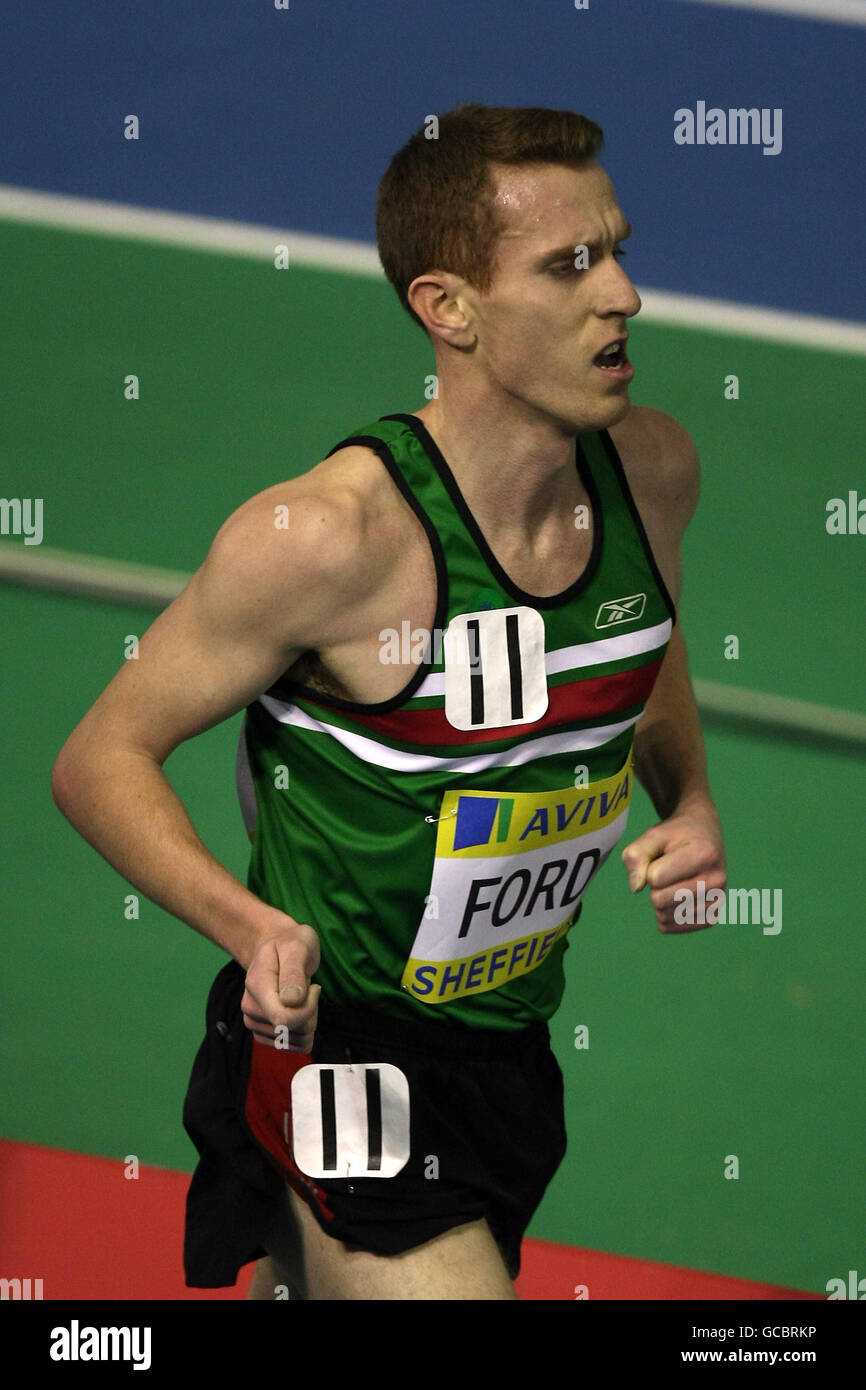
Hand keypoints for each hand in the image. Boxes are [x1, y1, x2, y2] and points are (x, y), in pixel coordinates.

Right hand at [241, 921, 320, 1049]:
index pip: (283, 1019)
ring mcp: (254, 1022)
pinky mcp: (263, 1032)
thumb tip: (292, 1001)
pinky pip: (291, 1047)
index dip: (307, 1009)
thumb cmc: (289, 944)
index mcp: (257, 986)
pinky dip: (302, 1032)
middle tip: (307, 989)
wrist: (275, 947)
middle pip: (291, 1031)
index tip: (314, 989)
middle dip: (310, 1012)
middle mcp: (250, 1008)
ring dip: (307, 1021)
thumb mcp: (297, 946)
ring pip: (293, 1041)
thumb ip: (294, 971)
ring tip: (301, 997)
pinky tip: (299, 1011)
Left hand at [620, 805, 725, 933]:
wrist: (705, 836)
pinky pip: (671, 927)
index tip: (664, 856)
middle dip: (653, 885)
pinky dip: (664, 914)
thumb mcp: (653, 835)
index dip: (649, 867)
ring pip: (664, 916)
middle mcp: (717, 880)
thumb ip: (636, 855)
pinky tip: (675, 897)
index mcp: (705, 854)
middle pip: (659, 899)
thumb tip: (635, 888)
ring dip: (658, 899)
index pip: (655, 878)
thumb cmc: (676, 836)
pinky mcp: (711, 917)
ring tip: (673, 881)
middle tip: (667, 870)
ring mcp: (717, 901)